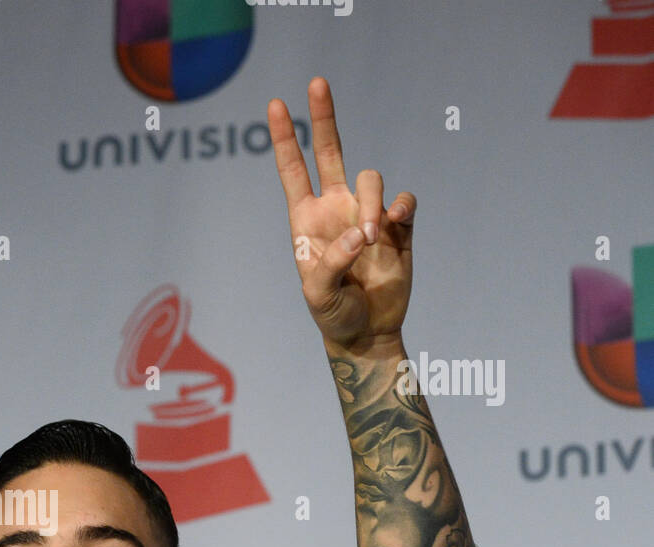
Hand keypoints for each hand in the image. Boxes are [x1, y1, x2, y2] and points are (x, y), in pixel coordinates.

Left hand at [268, 77, 414, 351]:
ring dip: (372, 203)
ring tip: (371, 238)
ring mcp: (367, 214)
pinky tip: (394, 224)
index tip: (276, 105)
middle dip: (324, 116)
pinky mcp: (399, 227)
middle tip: (316, 82)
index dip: (285, 138)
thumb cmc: (333, 314)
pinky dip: (399, 206)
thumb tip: (361, 233)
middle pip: (330, 150)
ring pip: (372, 178)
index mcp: (306, 220)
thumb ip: (331, 262)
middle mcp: (336, 209)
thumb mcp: (318, 295)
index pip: (293, 171)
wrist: (367, 332)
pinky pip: (403, 199)